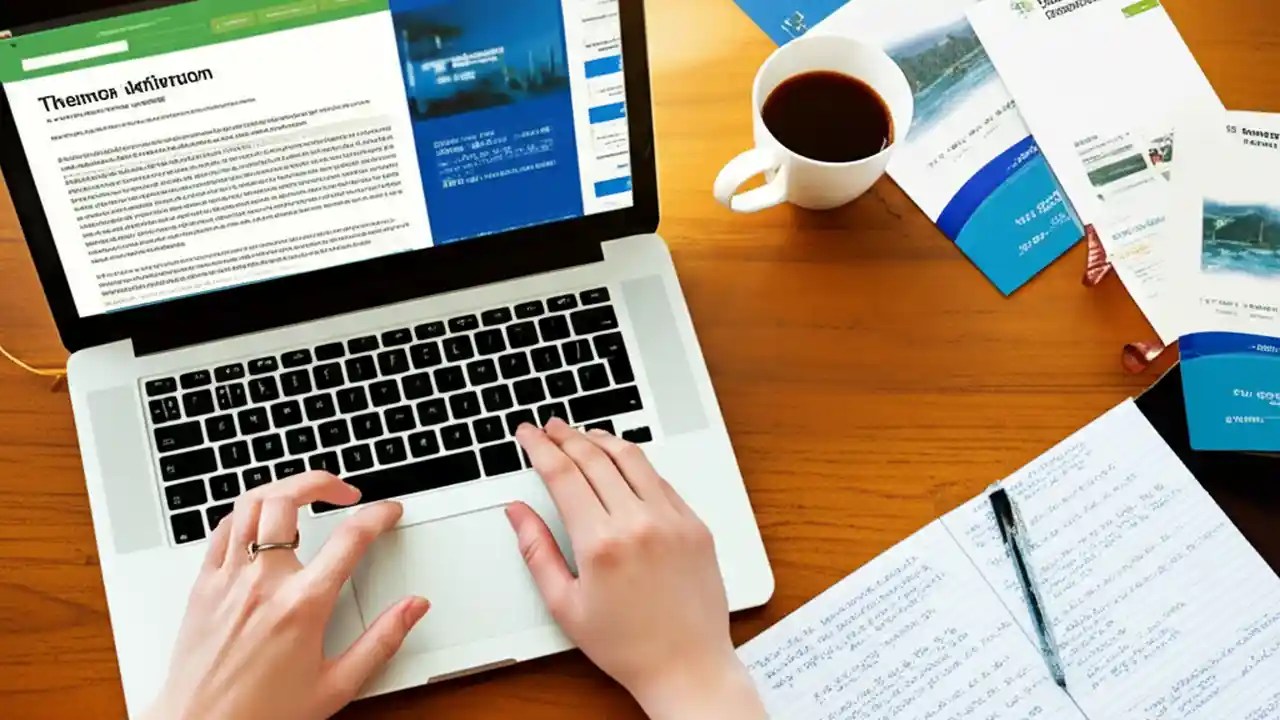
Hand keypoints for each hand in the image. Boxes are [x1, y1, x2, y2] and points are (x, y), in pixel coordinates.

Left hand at [144, 472, 429, 719]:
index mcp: (302, 605)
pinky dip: (244, 514)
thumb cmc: (263, 715)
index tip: (388, 512)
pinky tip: (259, 522)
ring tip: (302, 494)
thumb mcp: (337, 684)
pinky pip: (221, 530)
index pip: (351, 538)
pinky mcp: (202, 586)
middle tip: (343, 491)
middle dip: (322, 482)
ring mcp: (227, 579)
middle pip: (289, 499)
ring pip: (250, 504)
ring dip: (281, 489)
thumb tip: (414, 608)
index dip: (378, 515)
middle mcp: (262, 583)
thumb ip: (382, 640)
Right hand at [509, 420, 766, 719]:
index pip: (563, 474)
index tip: (527, 434)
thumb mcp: (564, 604)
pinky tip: (622, 462)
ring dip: (602, 440)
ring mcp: (672, 520)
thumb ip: (536, 551)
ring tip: (583, 434)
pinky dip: (637, 464)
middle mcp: (639, 523)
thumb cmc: (626, 645)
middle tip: (549, 427)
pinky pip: (662, 480)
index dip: (540, 447)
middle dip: (566, 436)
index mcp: (601, 543)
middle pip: (595, 458)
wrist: (687, 666)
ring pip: (632, 459)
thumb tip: (517, 511)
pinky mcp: (695, 525)